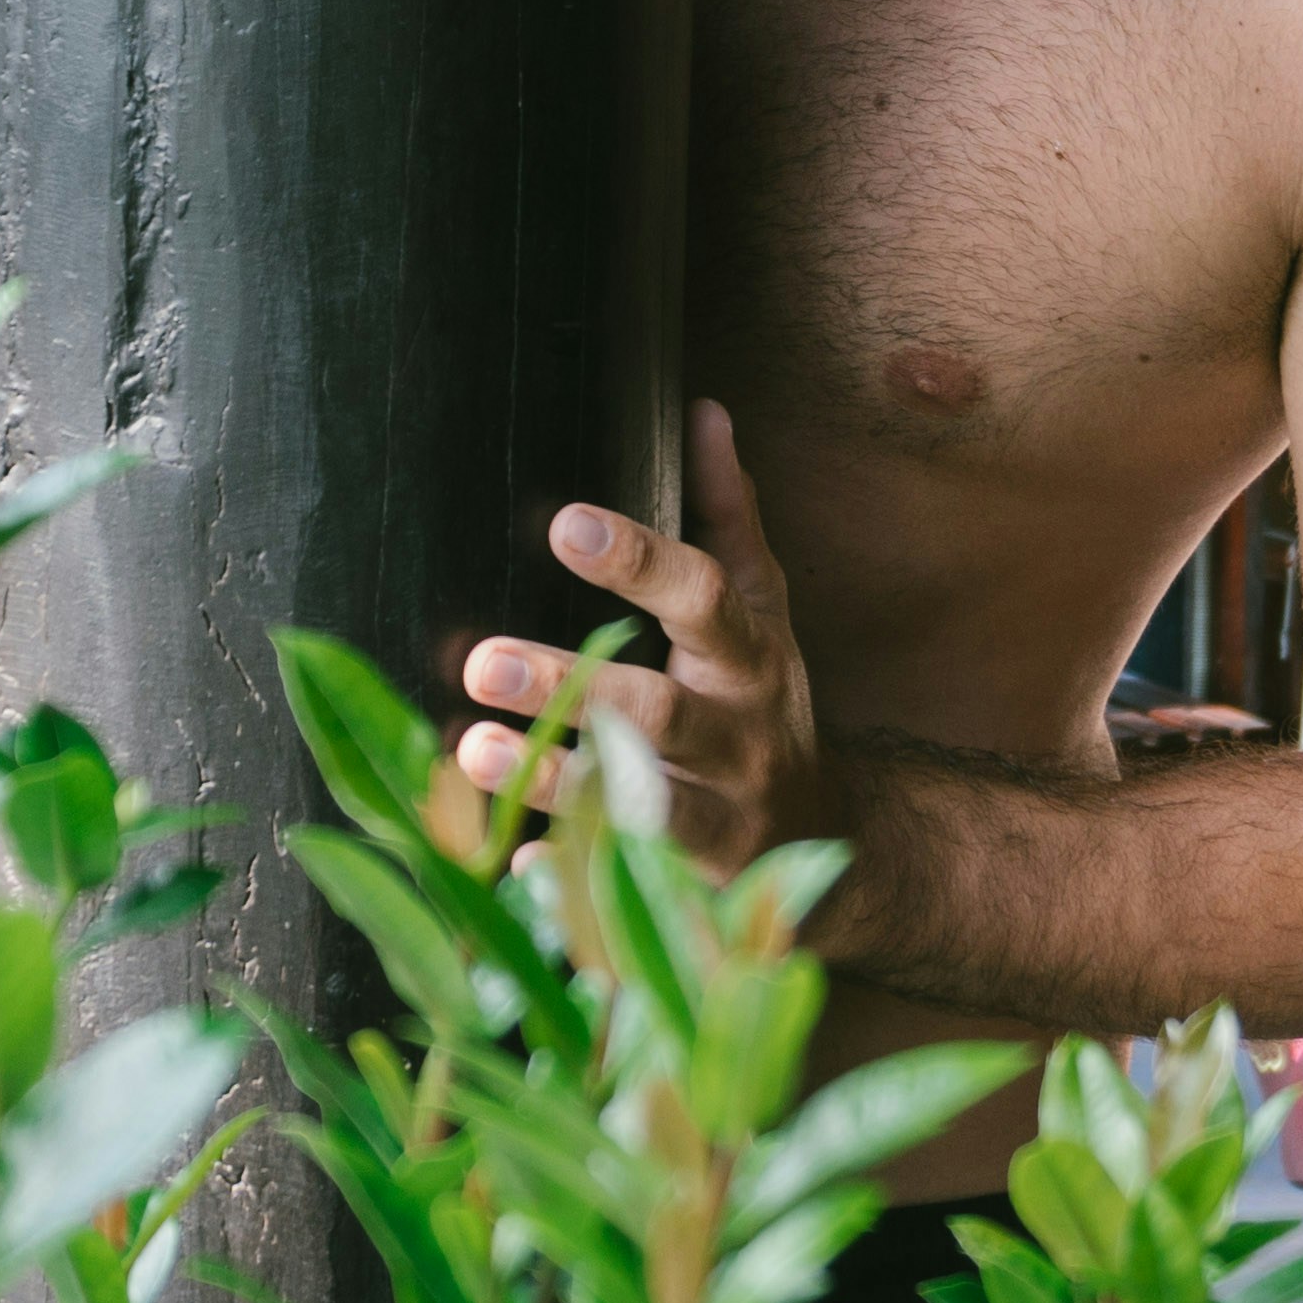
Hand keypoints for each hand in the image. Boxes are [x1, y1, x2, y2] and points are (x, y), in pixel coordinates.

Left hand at [454, 403, 837, 877]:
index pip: (704, 597)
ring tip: (469, 750)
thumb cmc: (764, 705)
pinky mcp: (687, 889)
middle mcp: (739, 740)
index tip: (565, 523)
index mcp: (750, 659)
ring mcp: (718, 821)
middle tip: (481, 658)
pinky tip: (506, 856)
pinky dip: (565, 875)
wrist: (833, 850)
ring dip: (554, 781)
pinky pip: (622, 887)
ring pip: (640, 805)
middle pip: (659, 710)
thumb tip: (704, 413)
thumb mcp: (763, 613)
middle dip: (572, 685)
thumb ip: (730, 518)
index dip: (640, 560)